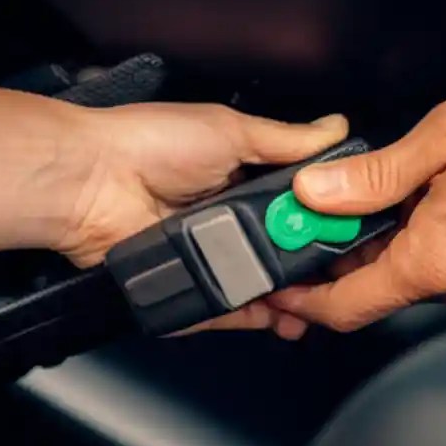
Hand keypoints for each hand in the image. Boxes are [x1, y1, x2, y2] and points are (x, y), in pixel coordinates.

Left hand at [56, 103, 348, 338]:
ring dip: (290, 296)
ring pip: (259, 283)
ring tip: (316, 304)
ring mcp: (207, 254)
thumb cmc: (149, 144)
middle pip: (282, 249)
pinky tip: (279, 316)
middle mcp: (225, 218)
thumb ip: (288, 140)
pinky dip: (252, 315)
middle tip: (344, 275)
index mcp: (240, 177)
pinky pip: (225, 307)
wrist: (88, 180)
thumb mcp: (232, 131)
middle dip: (314, 266)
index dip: (325, 218)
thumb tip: (336, 129)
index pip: (296, 204)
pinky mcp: (187, 284)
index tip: (357, 230)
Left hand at [267, 56, 445, 330]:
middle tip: (333, 199)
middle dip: (351, 249)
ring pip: (425, 269)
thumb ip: (373, 177)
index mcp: (441, 260)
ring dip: (397, 236)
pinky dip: (438, 233)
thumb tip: (317, 196)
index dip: (304, 295)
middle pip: (385, 284)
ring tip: (397, 180)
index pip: (349, 306)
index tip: (279, 276)